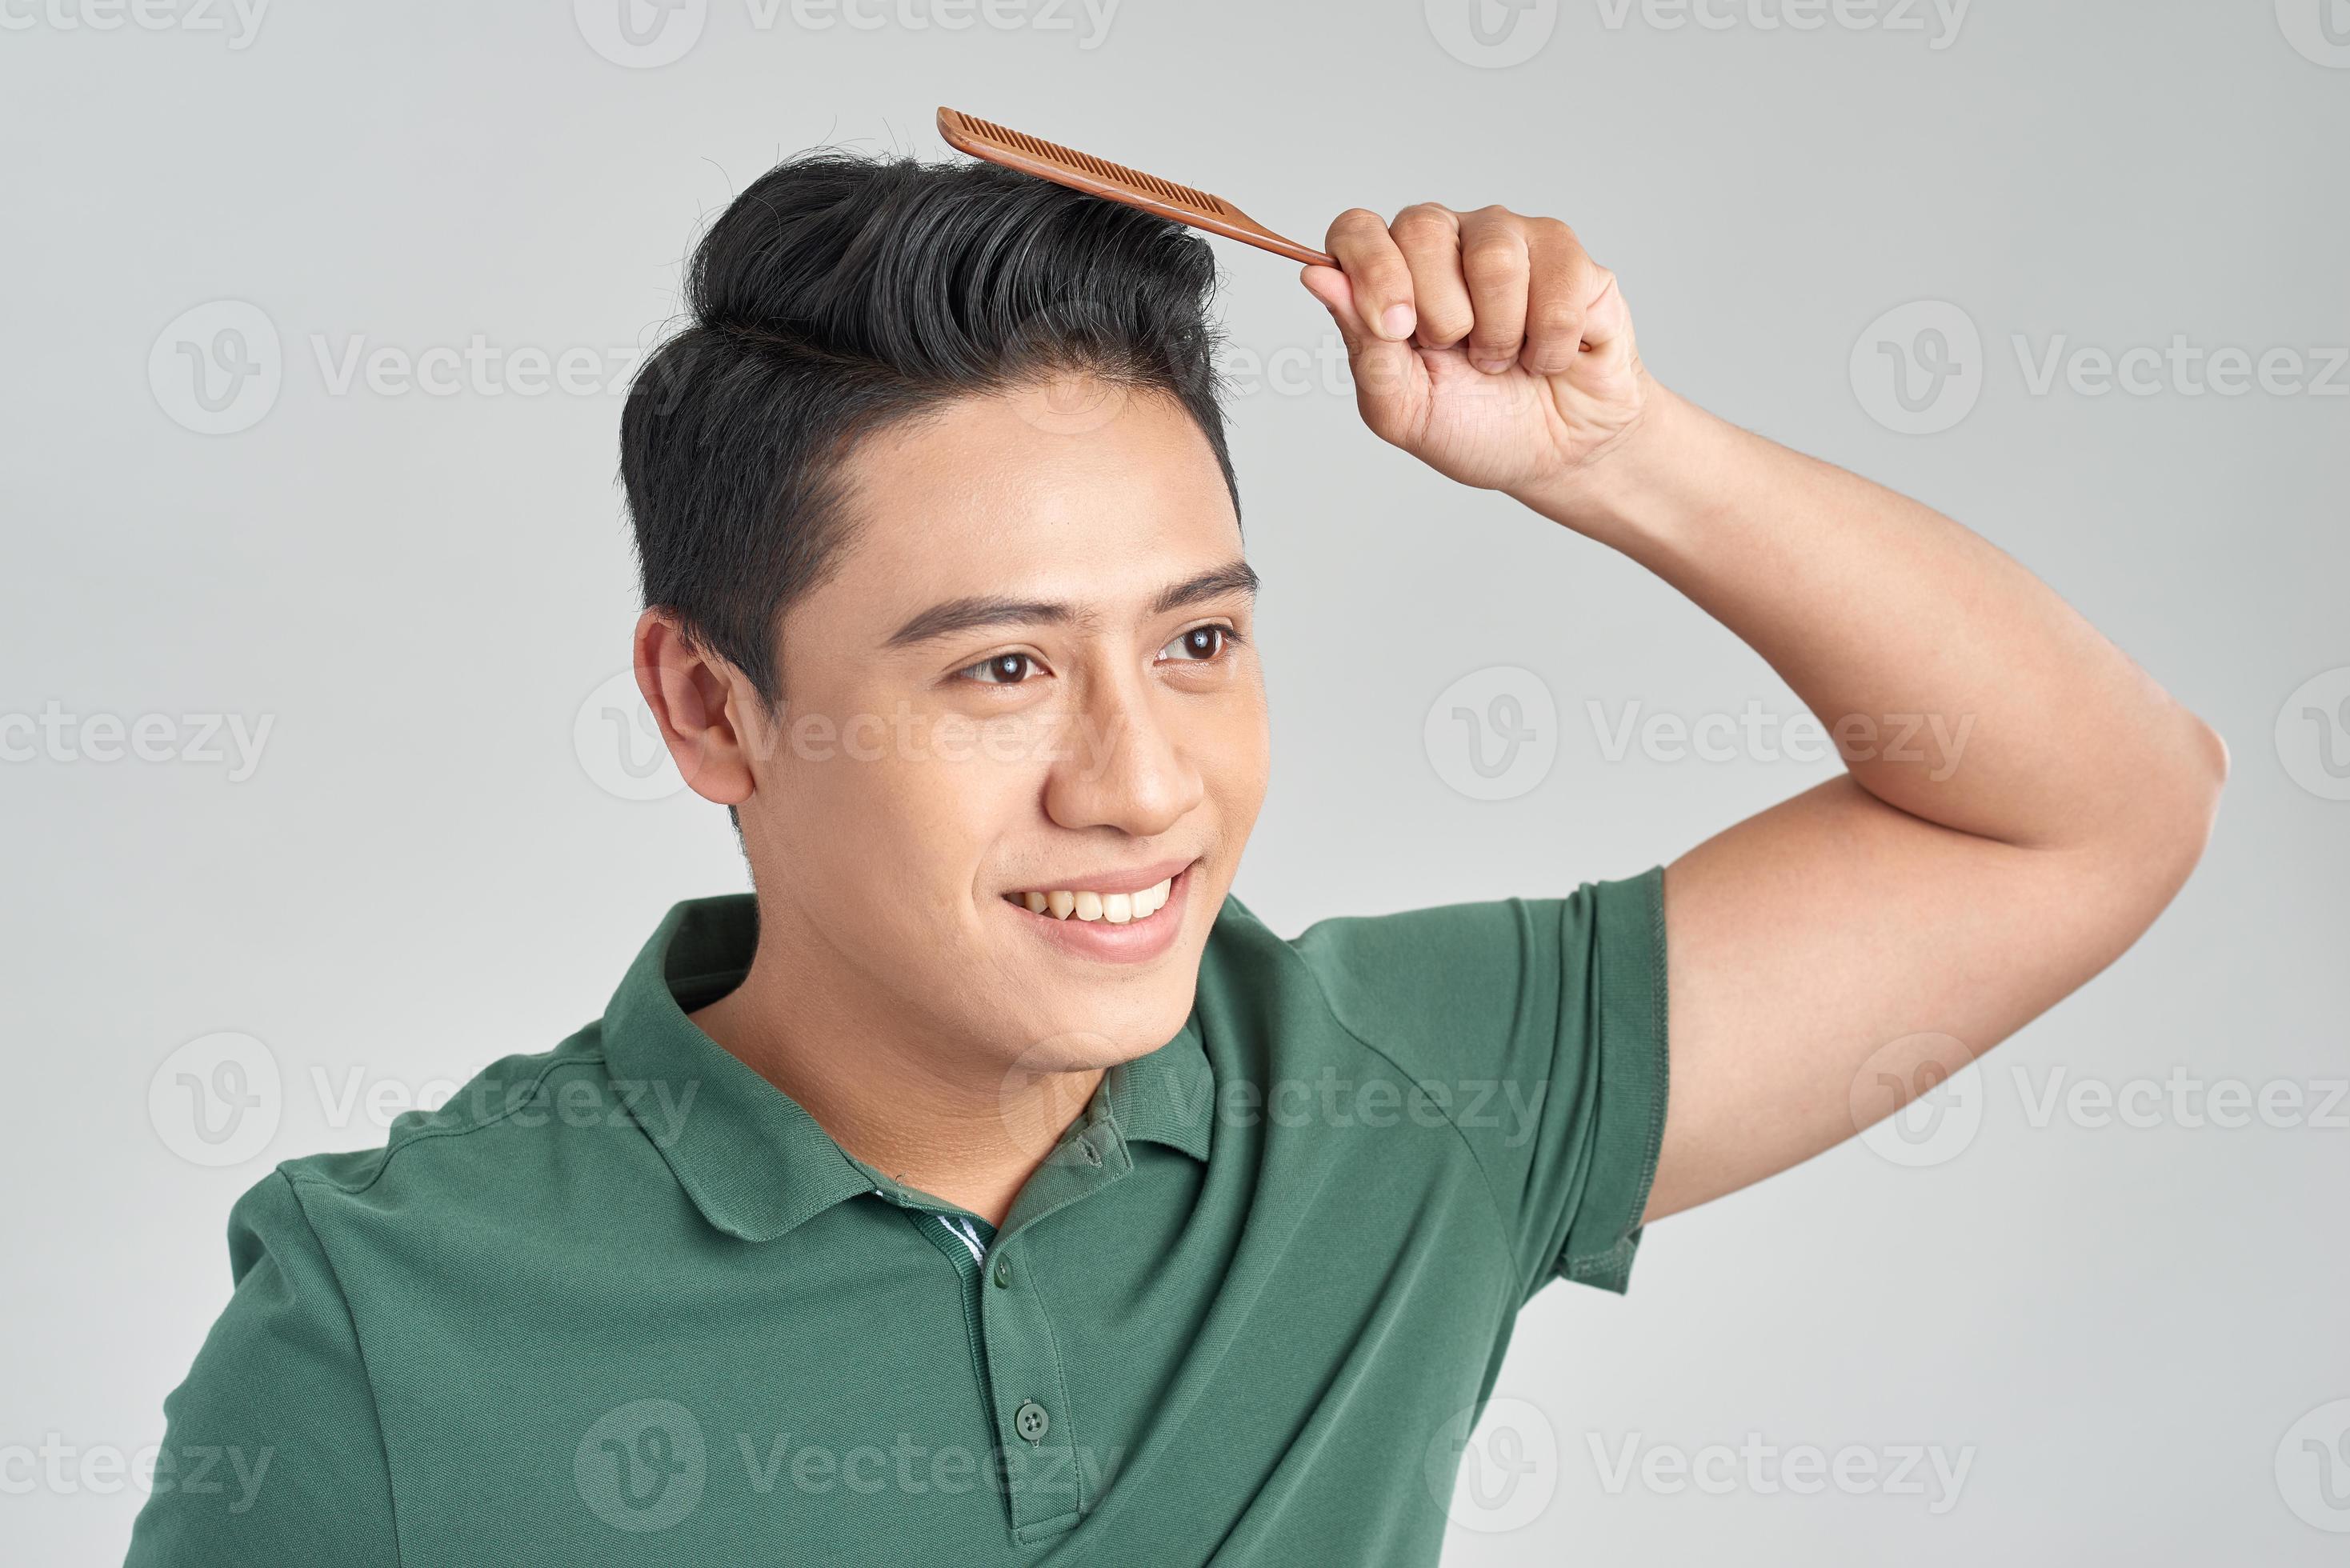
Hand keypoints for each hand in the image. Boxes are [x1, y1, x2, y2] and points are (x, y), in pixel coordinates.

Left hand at [1301, 204, 1650, 516]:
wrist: (1556, 455)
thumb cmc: (1475, 426)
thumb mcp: (1403, 408)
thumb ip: (1363, 345)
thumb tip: (1317, 276)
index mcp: (1392, 273)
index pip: (1357, 229)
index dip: (1371, 269)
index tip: (1395, 328)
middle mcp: (1446, 241)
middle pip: (1421, 227)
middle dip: (1440, 314)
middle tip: (1458, 353)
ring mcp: (1509, 238)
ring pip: (1493, 256)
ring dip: (1499, 334)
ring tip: (1503, 360)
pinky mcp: (1567, 254)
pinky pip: (1556, 284)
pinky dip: (1549, 345)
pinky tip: (1548, 357)